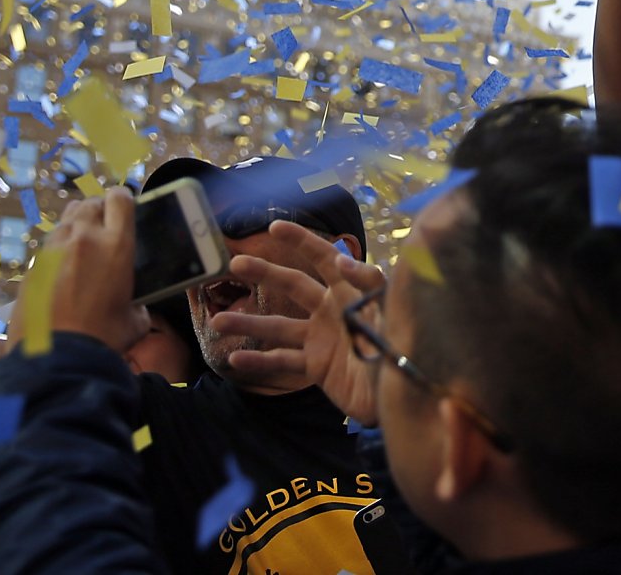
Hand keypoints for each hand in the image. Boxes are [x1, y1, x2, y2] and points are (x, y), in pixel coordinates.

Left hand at [33, 190, 148, 351]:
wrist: (55, 359)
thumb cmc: (102, 339)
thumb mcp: (135, 319)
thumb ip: (139, 301)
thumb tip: (135, 304)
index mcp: (116, 244)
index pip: (119, 198)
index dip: (124, 199)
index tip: (126, 208)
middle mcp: (83, 238)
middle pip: (90, 202)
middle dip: (99, 210)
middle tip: (105, 227)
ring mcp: (53, 250)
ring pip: (66, 219)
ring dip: (77, 225)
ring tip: (83, 245)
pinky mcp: (33, 266)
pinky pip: (49, 245)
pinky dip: (58, 250)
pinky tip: (63, 271)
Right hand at [215, 220, 386, 423]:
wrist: (402, 394)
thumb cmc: (401, 347)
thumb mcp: (390, 310)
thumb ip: (367, 284)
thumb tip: (340, 260)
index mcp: (351, 290)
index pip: (324, 257)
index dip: (302, 240)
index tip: (275, 226)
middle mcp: (332, 310)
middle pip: (293, 285)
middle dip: (264, 273)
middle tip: (234, 265)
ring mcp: (321, 338)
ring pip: (278, 326)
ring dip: (249, 323)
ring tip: (217, 320)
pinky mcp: (317, 366)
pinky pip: (283, 362)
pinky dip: (259, 362)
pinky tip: (234, 359)